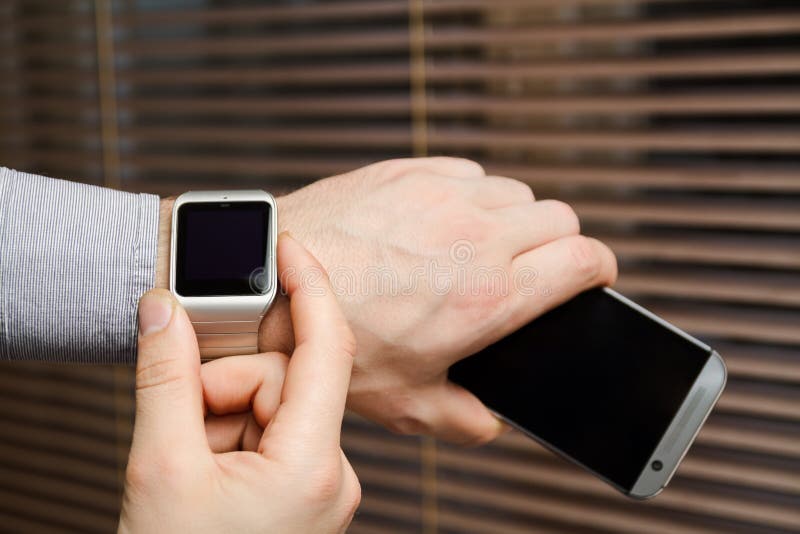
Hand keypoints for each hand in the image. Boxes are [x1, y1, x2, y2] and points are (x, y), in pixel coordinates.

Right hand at [120, 234, 359, 533]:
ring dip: (217, 418)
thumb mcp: (160, 469)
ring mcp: (316, 483)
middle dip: (222, 389)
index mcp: (314, 466)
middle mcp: (330, 473)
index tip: (287, 247)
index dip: (308, 288)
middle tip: (179, 425)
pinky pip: (266, 430)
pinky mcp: (300, 489)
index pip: (326, 349)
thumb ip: (165, 379)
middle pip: (279, 380)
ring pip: (267, 404)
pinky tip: (201, 469)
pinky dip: (226, 435)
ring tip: (186, 463)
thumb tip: (164, 311)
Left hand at [271, 157, 616, 444]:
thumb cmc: (328, 343)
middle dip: (557, 243)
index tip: (592, 275)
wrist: (266, 287)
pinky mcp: (408, 172)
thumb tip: (490, 422)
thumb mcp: (404, 401)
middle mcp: (476, 238)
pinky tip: (439, 217)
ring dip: (511, 216)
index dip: (599, 268)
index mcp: (489, 297)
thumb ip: (463, 417)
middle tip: (530, 265)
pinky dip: (467, 191)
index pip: (584, 260)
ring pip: (515, 190)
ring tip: (480, 243)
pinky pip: (466, 170)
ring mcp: (442, 197)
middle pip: (559, 218)